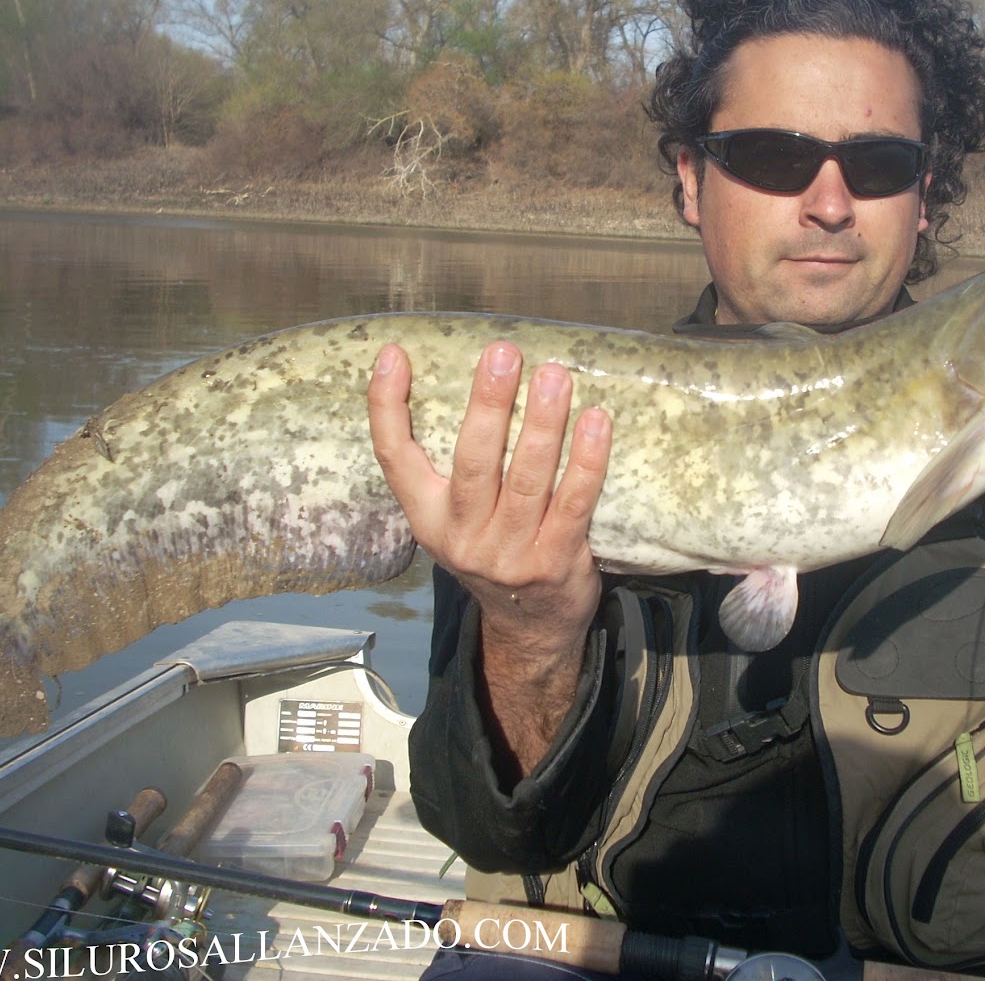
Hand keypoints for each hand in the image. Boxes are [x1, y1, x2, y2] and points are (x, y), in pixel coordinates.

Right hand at [367, 340, 610, 654]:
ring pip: (527, 479)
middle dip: (487, 404)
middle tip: (502, 354)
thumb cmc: (495, 551)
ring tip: (554, 376)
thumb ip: (458, 464)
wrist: (529, 630)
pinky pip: (573, 503)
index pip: (394, 458)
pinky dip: (586, 461)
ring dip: (543, 423)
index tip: (393, 355)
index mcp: (428, 518)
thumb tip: (480, 380)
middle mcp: (461, 536)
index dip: (387, 407)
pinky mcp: (555, 563)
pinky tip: (597, 422)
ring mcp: (508, 554)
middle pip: (472, 462)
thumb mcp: (458, 518)